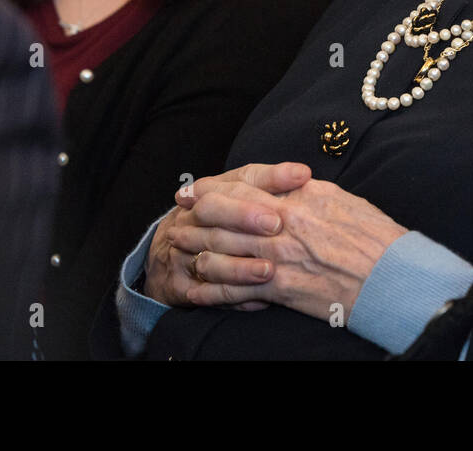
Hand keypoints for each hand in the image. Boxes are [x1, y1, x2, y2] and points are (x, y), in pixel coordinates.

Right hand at [143, 162, 310, 308]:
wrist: (169, 254)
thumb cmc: (221, 220)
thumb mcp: (240, 195)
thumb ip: (271, 182)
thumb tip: (303, 172)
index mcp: (208, 193)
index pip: (236, 179)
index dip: (268, 178)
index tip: (300, 180)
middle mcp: (190, 220)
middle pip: (211, 210)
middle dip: (243, 216)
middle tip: (276, 225)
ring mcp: (182, 253)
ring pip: (207, 257)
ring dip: (239, 266)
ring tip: (270, 270)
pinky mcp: (182, 287)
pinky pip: (205, 294)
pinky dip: (233, 297)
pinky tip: (260, 301)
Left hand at [168, 171, 408, 321]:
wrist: (392, 275)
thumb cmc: (376, 238)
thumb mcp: (342, 201)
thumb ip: (308, 194)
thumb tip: (290, 188)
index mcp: (299, 195)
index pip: (244, 184)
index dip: (212, 187)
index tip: (194, 190)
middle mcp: (283, 221)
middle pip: (223, 216)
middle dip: (195, 218)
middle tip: (177, 220)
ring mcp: (278, 256)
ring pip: (222, 251)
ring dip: (199, 252)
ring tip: (187, 253)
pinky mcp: (280, 288)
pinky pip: (235, 288)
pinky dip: (214, 288)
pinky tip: (204, 288)